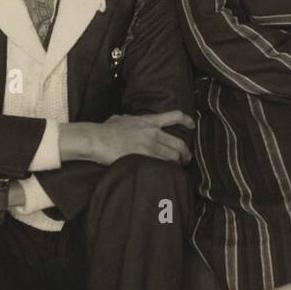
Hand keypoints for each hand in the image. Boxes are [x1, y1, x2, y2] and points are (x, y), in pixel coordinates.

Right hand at [70, 111, 193, 165]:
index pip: (174, 116)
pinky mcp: (143, 158)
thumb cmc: (106, 129)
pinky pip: (161, 165)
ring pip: (172, 156)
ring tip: (178, 169)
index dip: (187, 120)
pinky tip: (167, 174)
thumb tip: (129, 119)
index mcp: (149, 121)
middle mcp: (153, 133)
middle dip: (186, 152)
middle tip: (187, 158)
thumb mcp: (121, 118)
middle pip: (178, 142)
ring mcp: (149, 146)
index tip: (192, 125)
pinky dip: (167, 170)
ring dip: (177, 163)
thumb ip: (130, 119)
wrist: (97, 139)